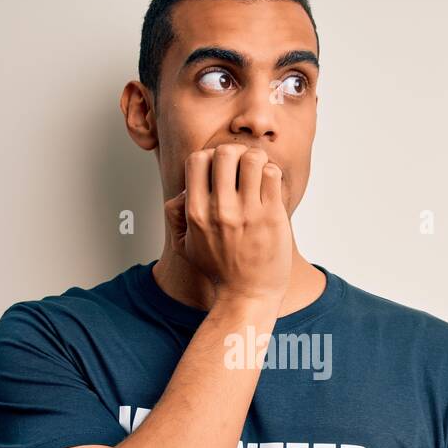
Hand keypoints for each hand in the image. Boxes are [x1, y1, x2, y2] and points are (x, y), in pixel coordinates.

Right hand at [164, 144, 292, 304]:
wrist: (248, 294)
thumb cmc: (220, 269)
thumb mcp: (185, 245)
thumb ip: (175, 215)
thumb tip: (183, 191)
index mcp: (196, 213)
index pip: (198, 160)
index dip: (210, 156)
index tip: (221, 169)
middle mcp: (220, 211)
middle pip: (225, 153)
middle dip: (234, 152)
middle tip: (242, 165)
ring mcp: (247, 213)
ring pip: (252, 158)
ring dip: (256, 159)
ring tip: (259, 172)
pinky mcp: (272, 216)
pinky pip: (272, 175)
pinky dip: (272, 172)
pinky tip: (270, 185)